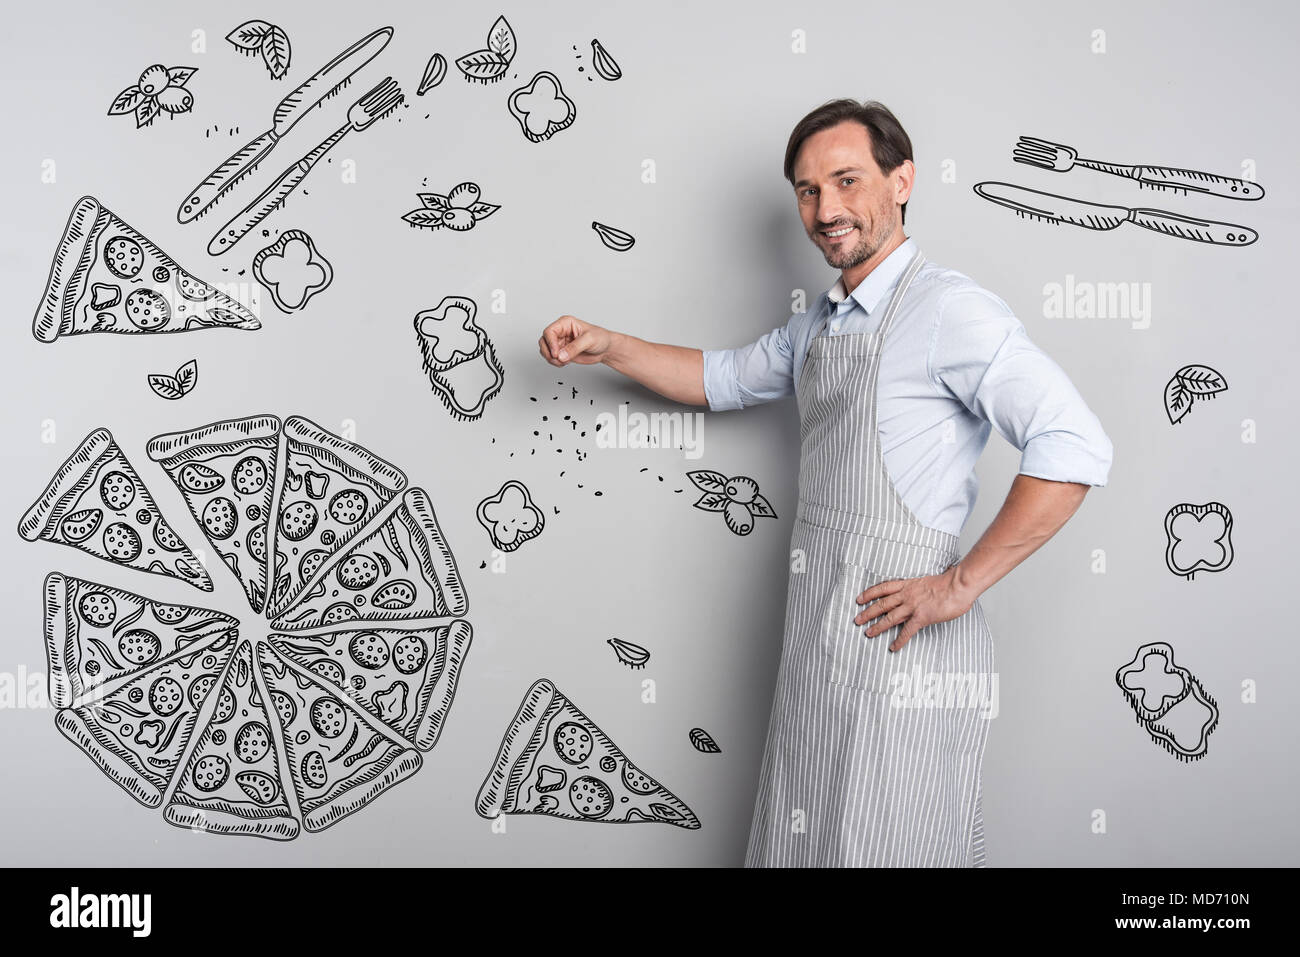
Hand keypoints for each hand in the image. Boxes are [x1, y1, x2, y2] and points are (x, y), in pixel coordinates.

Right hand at [539, 315, 614, 365]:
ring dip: (551, 359)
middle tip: (557, 359)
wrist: (606, 349)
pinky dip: (555, 363)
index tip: (556, 353)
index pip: (549, 331)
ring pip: (545, 350)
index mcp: (565, 323)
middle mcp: (561, 332)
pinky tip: (565, 363)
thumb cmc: (600, 338)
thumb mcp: (589, 340)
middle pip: (544, 341)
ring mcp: (561, 342)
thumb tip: (561, 355)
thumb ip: (574, 347)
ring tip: (563, 362)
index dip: (550, 343)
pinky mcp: (562, 352)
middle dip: (548, 352)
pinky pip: (551, 358)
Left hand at [853, 566, 975, 651]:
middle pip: (881, 604)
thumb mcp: (928, 580)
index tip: (859, 599)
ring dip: (877, 627)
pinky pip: (907, 631)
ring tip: (868, 633)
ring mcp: (913, 606)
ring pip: (889, 618)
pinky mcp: (922, 617)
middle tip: (856, 620)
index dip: (869, 594)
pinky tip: (894, 647)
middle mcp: (907, 595)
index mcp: (908, 584)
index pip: (883, 588)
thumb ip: (920, 587)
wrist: (959, 585)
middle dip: (867, 612)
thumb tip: (921, 590)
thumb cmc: (949, 582)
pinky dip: (899, 641)